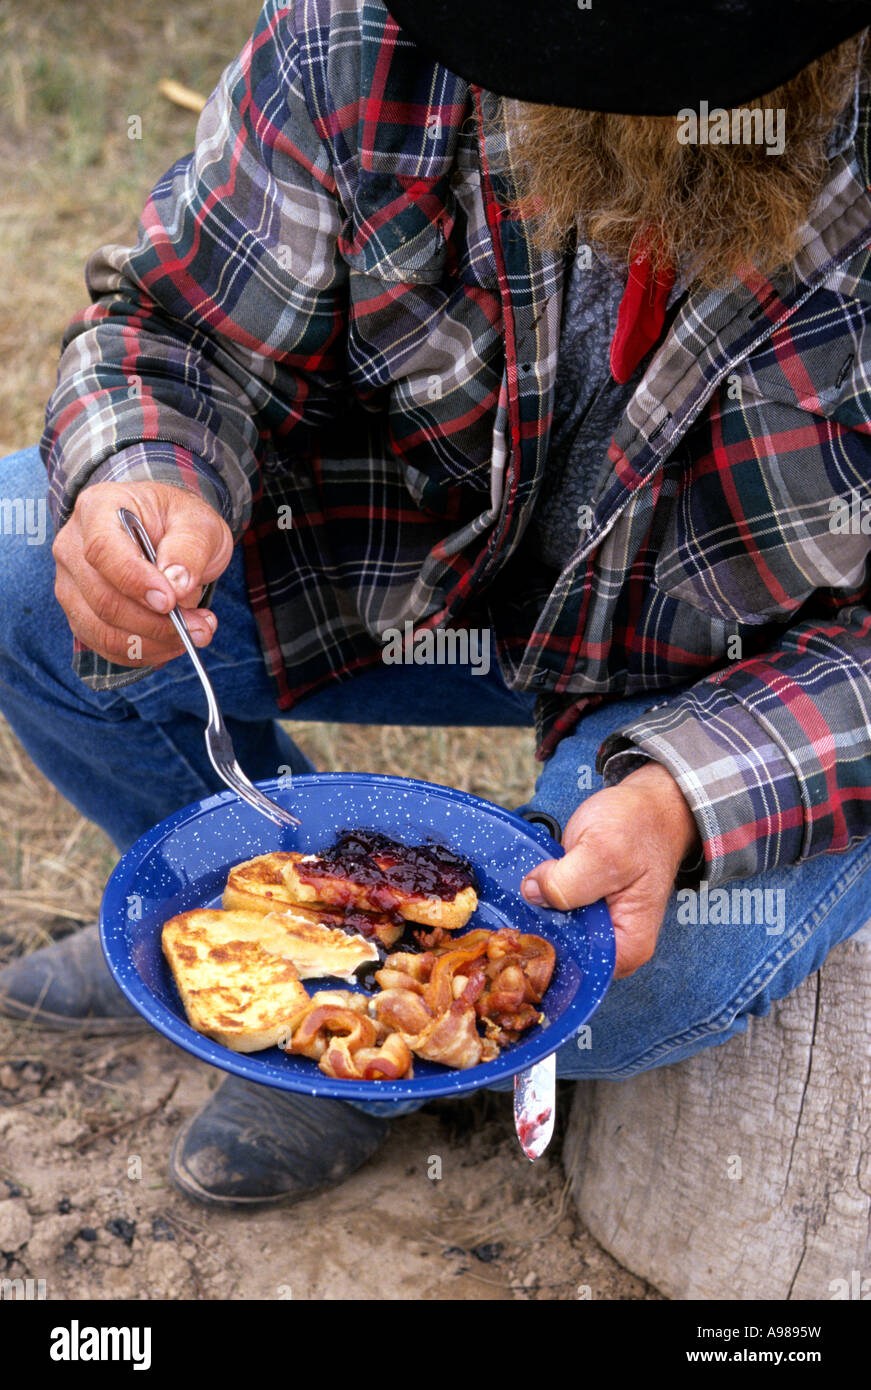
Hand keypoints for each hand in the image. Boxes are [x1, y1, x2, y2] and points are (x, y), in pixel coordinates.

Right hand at [53, 480, 232, 667]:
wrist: (167, 533)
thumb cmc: (179, 522)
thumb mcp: (198, 522)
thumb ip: (189, 548)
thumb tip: (177, 586)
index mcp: (98, 508)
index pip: (103, 550)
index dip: (135, 581)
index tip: (171, 601)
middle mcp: (73, 546)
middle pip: (103, 598)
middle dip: (156, 622)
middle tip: (202, 626)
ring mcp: (70, 583)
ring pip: (102, 630)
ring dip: (154, 642)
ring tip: (196, 633)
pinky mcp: (79, 614)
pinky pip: (105, 646)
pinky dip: (144, 652)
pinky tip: (174, 642)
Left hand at [520, 761, 700, 977]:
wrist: (648, 804)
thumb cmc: (638, 826)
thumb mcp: (603, 850)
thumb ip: (568, 880)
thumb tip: (532, 894)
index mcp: (628, 946)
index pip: (579, 975)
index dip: (546, 959)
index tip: (517, 938)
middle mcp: (613, 945)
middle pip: (564, 958)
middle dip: (535, 939)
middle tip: (506, 921)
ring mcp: (596, 927)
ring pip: (555, 936)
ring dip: (533, 919)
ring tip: (513, 904)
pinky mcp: (582, 909)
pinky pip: (554, 916)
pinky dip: (538, 904)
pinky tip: (524, 891)